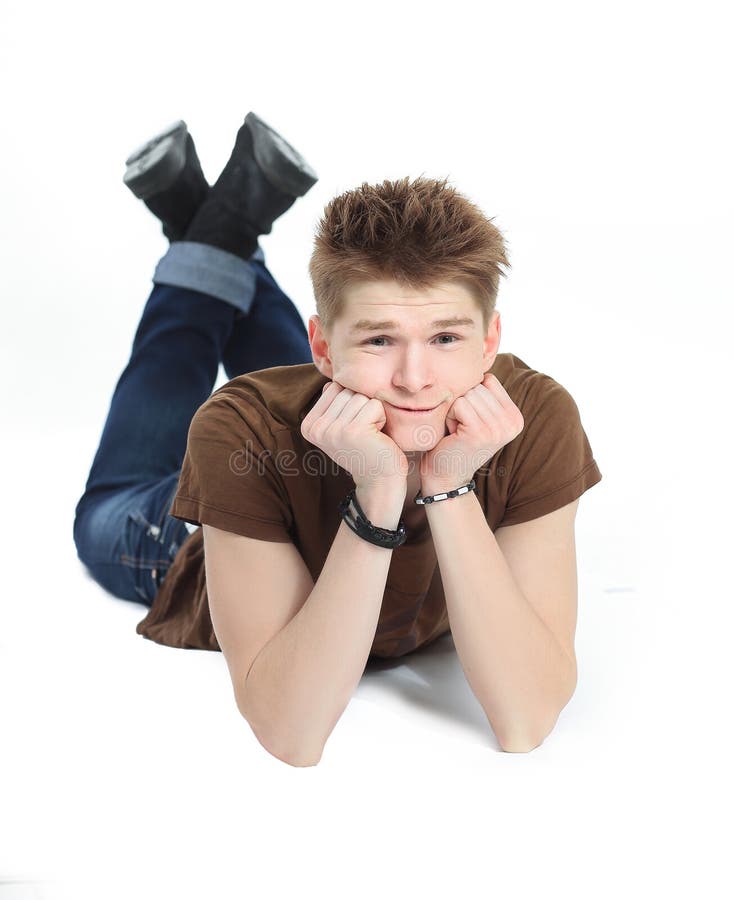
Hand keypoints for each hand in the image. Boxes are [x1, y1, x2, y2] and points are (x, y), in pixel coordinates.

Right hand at [301, 381, 408, 489]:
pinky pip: (374, 405)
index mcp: (309, 425)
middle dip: (362, 407)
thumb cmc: (364, 449)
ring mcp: (333, 430)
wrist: (379, 480)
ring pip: (360, 397)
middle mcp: (316, 428)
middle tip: (363, 433)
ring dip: (372, 413)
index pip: (333, 387)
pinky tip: (377, 437)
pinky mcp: (354, 431)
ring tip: (369, 434)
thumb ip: (332, 404)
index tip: (352, 426)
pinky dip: (381, 418)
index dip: (350, 402)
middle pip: (347, 390)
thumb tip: (329, 382)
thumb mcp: (341, 426)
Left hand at [419, 372, 523, 493]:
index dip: (472, 397)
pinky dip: (449, 417)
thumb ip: (485, 392)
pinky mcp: (480, 432)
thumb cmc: (456, 440)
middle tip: (462, 428)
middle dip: (462, 404)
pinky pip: (459, 404)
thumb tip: (481, 356)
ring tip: (458, 431)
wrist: (446, 475)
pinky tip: (453, 435)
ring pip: (468, 394)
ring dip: (455, 411)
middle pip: (478, 386)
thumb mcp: (479, 414)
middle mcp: (512, 423)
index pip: (489, 380)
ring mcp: (498, 429)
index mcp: (516, 417)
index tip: (470, 421)